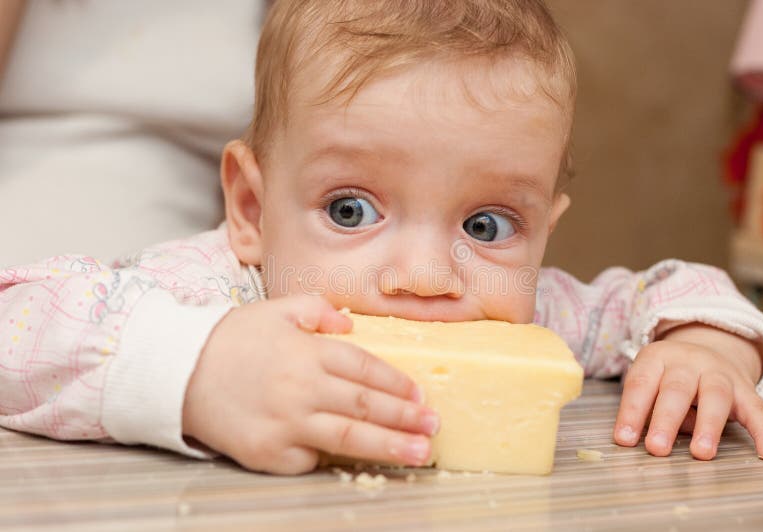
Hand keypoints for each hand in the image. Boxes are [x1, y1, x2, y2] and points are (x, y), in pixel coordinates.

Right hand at [182, 295, 438, 473]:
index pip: (366, 368)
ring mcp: (286, 424)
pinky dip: (330, 456)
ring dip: (390, 445)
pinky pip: (310, 458)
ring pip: (350, 437)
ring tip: (420, 453)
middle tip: (434, 426)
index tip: (420, 394)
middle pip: (366, 405)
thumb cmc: (231, 340)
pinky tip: (358, 458)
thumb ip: (318, 309)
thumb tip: (351, 324)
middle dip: (406, 417)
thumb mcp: (276, 310)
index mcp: (307, 352)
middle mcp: (302, 388)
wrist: (178, 373)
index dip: (398, 383)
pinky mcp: (269, 453)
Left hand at [613, 323, 762, 460]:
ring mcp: (719, 373)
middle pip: (676, 389)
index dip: (631, 412)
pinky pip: (756, 409)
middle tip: (656, 448)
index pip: (640, 385)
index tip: (624, 440)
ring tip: (701, 453)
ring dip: (708, 426)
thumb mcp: (650, 382)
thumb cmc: (667, 378)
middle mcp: (688, 361)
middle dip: (666, 420)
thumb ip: (649, 407)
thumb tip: (655, 436)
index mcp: (656, 358)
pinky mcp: (745, 388)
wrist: (707, 351)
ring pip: (715, 396)